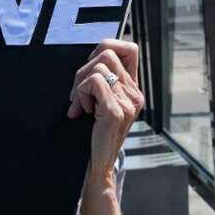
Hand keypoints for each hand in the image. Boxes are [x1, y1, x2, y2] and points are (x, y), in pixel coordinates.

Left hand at [69, 41, 143, 214]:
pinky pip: (95, 82)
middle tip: (78, 95)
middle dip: (83, 70)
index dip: (106, 48)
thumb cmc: (91, 135)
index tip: (91, 71)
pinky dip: (81, 94)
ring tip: (81, 106)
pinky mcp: (117, 111)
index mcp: (133, 89)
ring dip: (80, 85)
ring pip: (99, 67)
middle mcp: (135, 94)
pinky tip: (82, 112)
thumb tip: (89, 59)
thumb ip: (100, 82)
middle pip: (107, 52)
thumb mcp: (99, 104)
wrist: (94, 166)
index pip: (129, 47)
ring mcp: (129, 102)